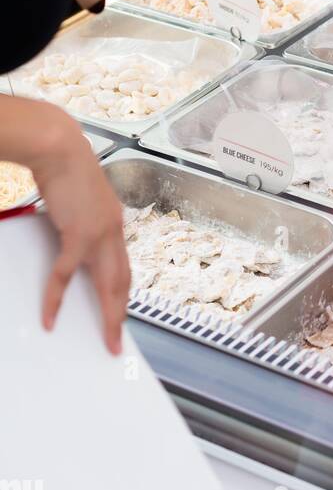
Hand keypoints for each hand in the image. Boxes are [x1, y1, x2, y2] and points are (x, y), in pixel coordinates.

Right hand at [29, 107, 129, 354]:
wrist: (60, 150)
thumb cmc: (66, 171)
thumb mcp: (79, 203)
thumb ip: (80, 225)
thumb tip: (71, 248)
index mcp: (115, 223)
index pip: (124, 266)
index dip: (123, 292)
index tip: (122, 312)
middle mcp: (114, 230)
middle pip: (123, 281)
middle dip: (121, 314)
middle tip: (117, 339)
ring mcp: (100, 234)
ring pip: (108, 285)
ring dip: (108, 315)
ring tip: (105, 339)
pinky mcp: (80, 234)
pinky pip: (67, 275)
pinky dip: (57, 298)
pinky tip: (50, 316)